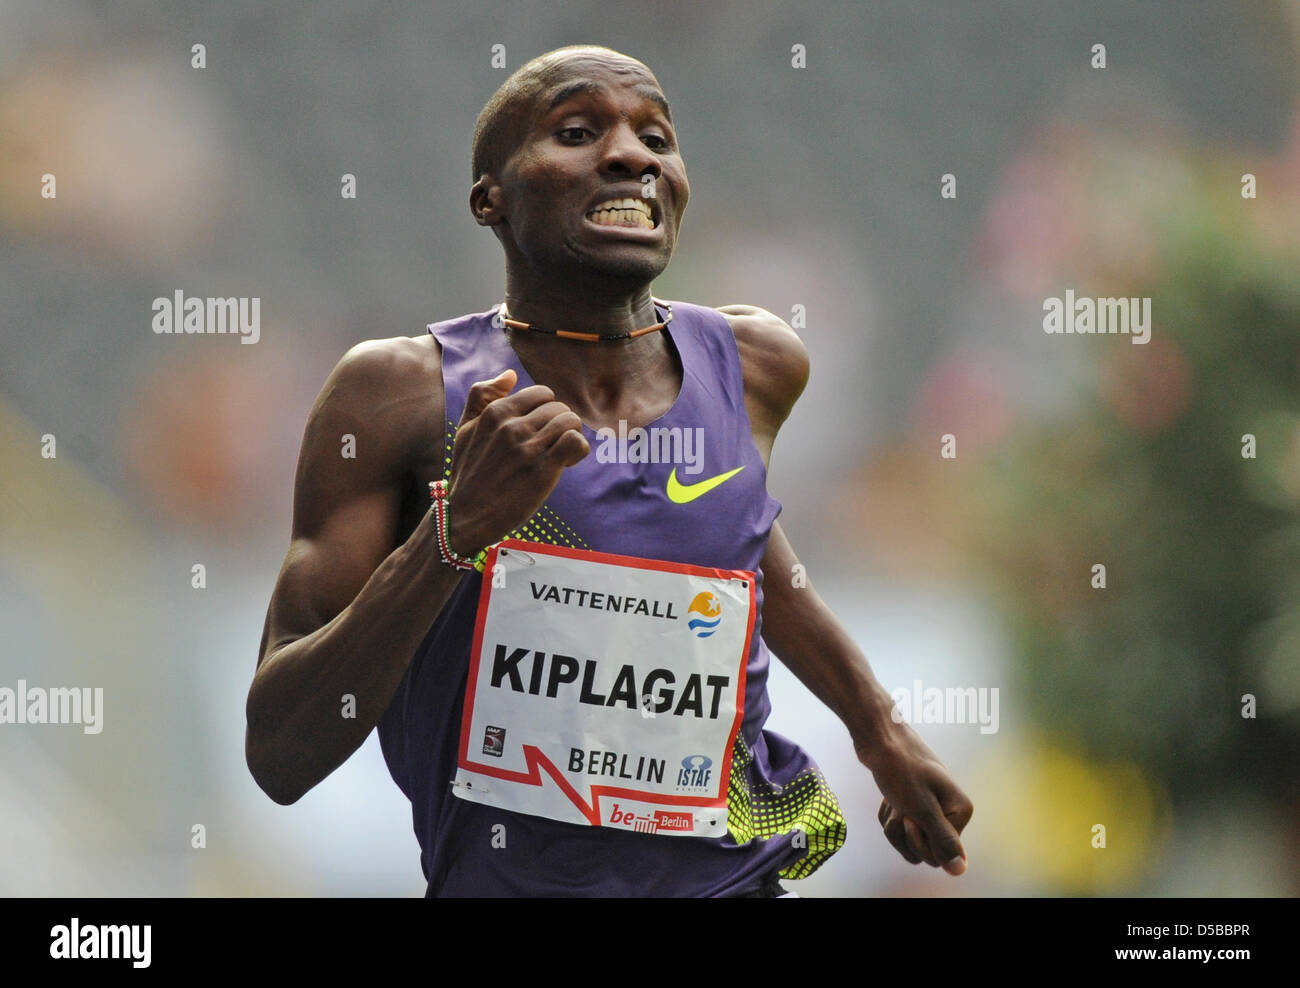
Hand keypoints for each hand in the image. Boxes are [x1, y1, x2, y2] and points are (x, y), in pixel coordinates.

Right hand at [444, 369, 588, 553]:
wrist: (464, 516)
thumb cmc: (468, 473)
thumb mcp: (464, 429)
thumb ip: (482, 396)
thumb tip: (510, 373)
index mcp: (495, 413)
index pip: (542, 393)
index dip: (547, 411)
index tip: (541, 430)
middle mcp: (511, 427)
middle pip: (559, 408)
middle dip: (560, 425)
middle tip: (551, 446)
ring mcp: (527, 449)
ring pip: (570, 421)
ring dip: (571, 436)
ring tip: (560, 454)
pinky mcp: (542, 471)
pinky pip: (575, 441)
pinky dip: (579, 449)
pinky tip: (568, 462)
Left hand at [857, 721, 973, 874]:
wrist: (879, 737)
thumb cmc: (900, 767)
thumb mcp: (921, 808)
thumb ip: (942, 840)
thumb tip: (960, 870)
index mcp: (960, 811)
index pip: (941, 854)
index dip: (919, 840)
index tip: (909, 817)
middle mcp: (951, 811)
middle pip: (925, 850)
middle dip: (903, 833)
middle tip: (899, 806)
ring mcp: (931, 808)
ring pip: (909, 841)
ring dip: (893, 825)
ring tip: (893, 800)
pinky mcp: (914, 805)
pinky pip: (900, 828)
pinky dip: (888, 815)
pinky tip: (888, 798)